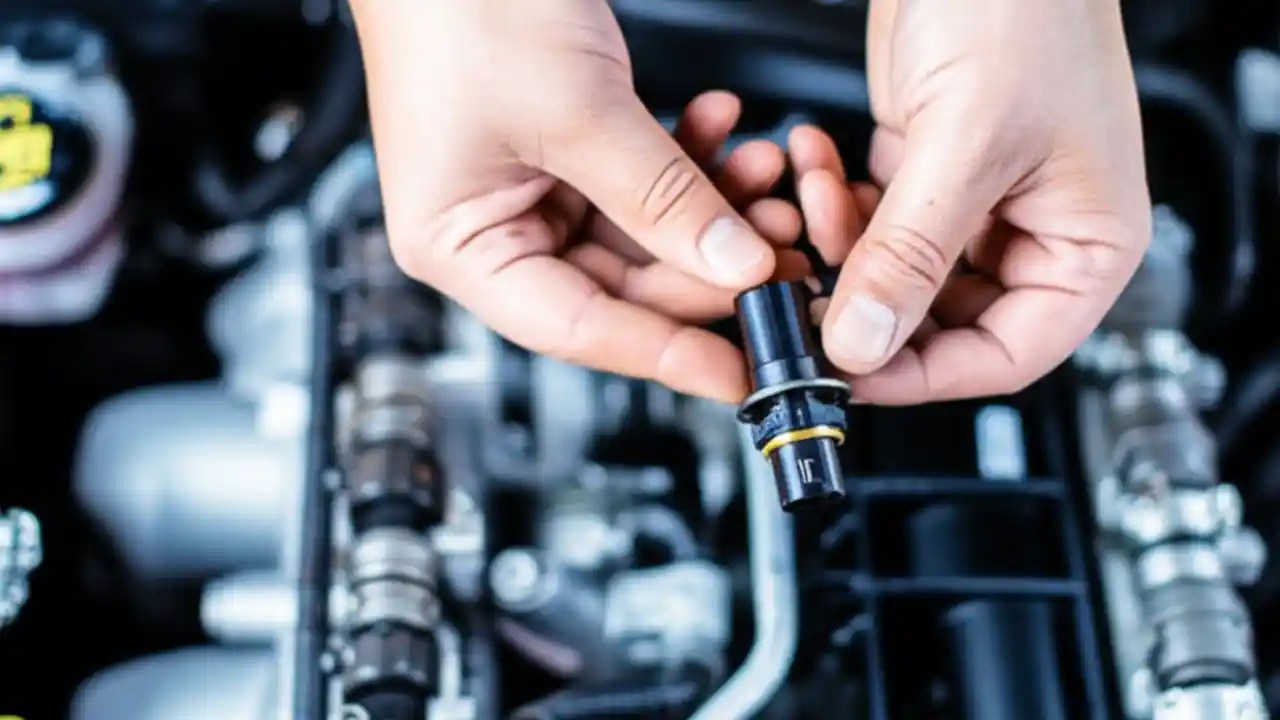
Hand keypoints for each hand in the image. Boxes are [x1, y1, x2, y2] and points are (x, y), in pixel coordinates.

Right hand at [351, 2, 800, 402]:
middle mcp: (490, 228)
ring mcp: (527, 189)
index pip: (579, 328)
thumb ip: (664, 200)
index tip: (739, 371)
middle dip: (704, 266)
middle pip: (619, 285)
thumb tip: (735, 264)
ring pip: (641, 233)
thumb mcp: (578, 116)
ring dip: (707, 209)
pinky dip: (685, 160)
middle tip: (779, 258)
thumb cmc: (459, 5)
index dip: (666, 353)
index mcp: (459, 246)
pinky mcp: (559, 150)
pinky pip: (638, 182)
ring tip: (764, 183)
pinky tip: (722, 130)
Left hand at [797, 0, 1150, 403]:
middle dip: (868, 305)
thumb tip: (864, 342)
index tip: (852, 373)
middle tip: (808, 298)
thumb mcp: (967, 144)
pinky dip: (833, 201)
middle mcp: (1034, 231)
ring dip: (840, 245)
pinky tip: (814, 160)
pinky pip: (870, 222)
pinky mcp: (926, 171)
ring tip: (811, 196)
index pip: (1006, 356)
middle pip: (941, 322)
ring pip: (894, 275)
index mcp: (1085, 244)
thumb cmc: (1025, 8)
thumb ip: (911, 255)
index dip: (925, 375)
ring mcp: (976, 202)